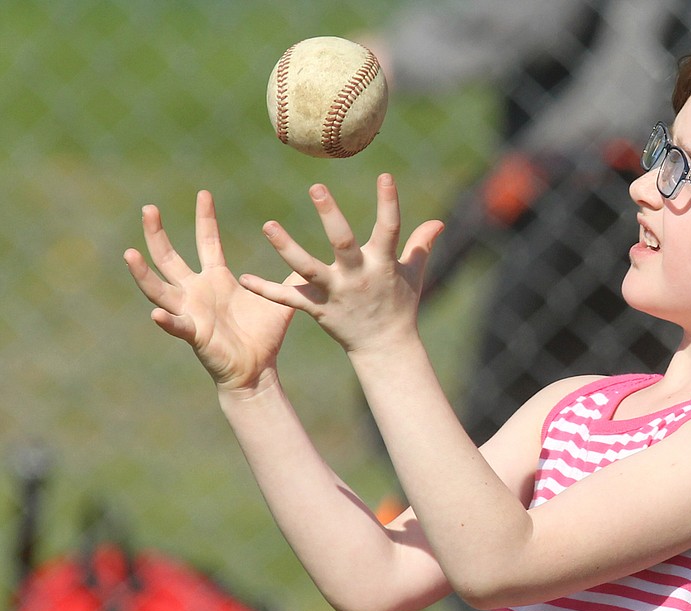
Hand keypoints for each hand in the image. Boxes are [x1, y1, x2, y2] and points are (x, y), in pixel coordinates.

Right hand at [125, 191, 296, 391]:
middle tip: (148, 208)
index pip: (207, 241)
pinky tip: (156, 313)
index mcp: (216, 279)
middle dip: (157, 234)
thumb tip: (309, 256)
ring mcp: (191, 312)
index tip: (204, 192)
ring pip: (159, 289)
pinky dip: (167, 320)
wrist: (257, 370)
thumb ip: (289, 277)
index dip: (205, 218)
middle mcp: (197, 292)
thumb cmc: (263, 336)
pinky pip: (177, 327)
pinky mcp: (195, 335)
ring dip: (143, 273)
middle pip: (169, 257)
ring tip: (130, 254)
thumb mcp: (279, 298)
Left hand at [239, 173, 443, 354]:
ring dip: (287, 248)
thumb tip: (439, 221)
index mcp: (383, 264)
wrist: (385, 347)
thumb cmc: (399, 304)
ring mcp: (336, 293)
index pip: (389, 228)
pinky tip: (244, 279)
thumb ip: (421, 244)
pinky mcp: (318, 309)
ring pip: (308, 268)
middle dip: (331, 216)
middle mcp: (358, 277)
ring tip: (267, 225)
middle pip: (343, 243)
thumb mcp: (413, 274)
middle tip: (315, 187)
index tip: (385, 176)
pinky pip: (289, 299)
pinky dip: (267, 290)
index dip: (389, 203)